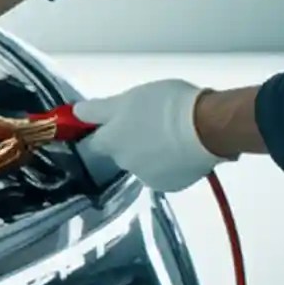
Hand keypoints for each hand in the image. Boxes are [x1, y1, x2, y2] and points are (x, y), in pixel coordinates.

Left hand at [73, 79, 226, 191]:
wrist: (208, 128)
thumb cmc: (167, 106)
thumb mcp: (128, 98)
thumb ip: (99, 109)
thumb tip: (75, 113)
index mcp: (111, 141)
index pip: (92, 142)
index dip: (100, 133)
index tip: (108, 125)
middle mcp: (124, 163)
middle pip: (121, 152)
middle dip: (132, 140)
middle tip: (152, 122)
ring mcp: (147, 177)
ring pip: (144, 162)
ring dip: (152, 152)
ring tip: (174, 134)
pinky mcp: (171, 185)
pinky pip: (166, 173)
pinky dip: (171, 164)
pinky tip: (184, 149)